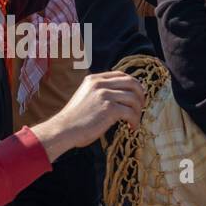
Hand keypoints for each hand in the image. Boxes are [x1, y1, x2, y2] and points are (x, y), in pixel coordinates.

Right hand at [29, 70, 145, 160]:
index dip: (133, 84)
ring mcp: (105, 95)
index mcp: (94, 79)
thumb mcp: (85, 97)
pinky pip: (131, 112)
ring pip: (134, 98)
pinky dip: (135, 121)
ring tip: (135, 121)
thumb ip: (99, 92)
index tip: (136, 96)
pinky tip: (132, 128)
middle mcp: (100, 84)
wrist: (63, 130)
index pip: (121, 75)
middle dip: (141, 94)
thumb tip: (119, 97)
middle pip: (132, 82)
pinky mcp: (109, 108)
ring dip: (138, 111)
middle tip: (141, 107)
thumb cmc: (74, 119)